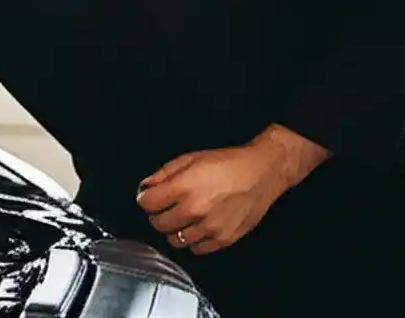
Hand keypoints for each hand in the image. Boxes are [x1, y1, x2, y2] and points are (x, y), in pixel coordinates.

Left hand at [134, 145, 286, 253]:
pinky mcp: (224, 239)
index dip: (145, 199)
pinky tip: (197, 228)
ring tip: (182, 218)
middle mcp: (195, 210)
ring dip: (174, 229)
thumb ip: (164, 174)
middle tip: (164, 207)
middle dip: (157, 214)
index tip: (148, 197)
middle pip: (158, 224)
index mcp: (184, 187)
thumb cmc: (228, 163)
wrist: (262, 173)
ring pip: (175, 240)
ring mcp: (210, 227)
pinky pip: (197, 249)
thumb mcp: (190, 158)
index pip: (147, 203)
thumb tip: (146, 187)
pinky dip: (192, 241)